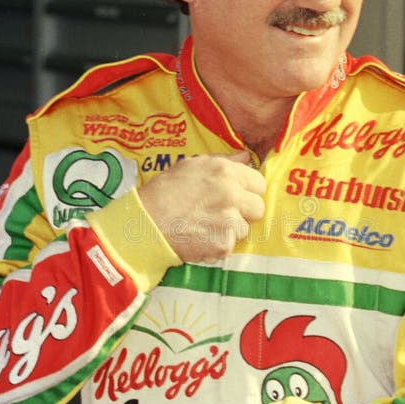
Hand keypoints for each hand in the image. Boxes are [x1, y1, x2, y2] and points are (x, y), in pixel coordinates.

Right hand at [137, 151, 265, 262]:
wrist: (145, 223)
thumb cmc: (164, 192)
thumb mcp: (191, 165)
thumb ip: (223, 161)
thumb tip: (245, 157)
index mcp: (225, 172)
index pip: (259, 183)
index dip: (248, 190)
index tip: (236, 196)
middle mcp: (232, 194)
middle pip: (258, 208)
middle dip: (244, 212)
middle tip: (222, 214)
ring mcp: (229, 221)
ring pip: (245, 229)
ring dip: (230, 230)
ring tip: (206, 226)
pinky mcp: (223, 244)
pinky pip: (230, 246)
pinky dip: (217, 245)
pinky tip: (200, 238)